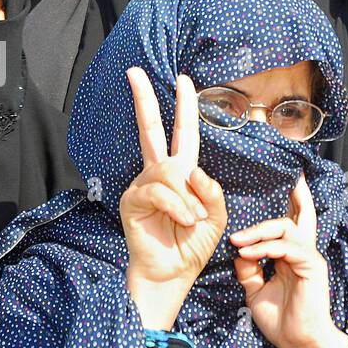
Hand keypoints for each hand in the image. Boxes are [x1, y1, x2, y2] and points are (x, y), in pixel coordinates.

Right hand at [121, 67, 227, 329]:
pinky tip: (183, 222)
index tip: (183, 79)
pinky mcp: (132, 200)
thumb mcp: (215, 215)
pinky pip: (161, 191)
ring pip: (169, 171)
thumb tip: (192, 170)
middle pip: (151, 129)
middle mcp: (159, 175)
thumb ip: (212, 190)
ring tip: (192, 220)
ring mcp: (143, 186)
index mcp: (181, 175)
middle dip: (145, 99)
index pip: (181, 134)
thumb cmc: (192, 246)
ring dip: (188, 198)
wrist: (172, 275)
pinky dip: (178, 207)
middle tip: (136, 72)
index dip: (183, 107)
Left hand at [231, 174, 347, 347]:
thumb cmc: (281, 320)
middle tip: (290, 175)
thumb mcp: (255, 291)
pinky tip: (247, 252)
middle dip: (295, 194)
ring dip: (258, 231)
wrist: (299, 342)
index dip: (291, 203)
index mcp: (292, 257)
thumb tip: (238, 249)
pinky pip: (287, 247)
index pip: (291, 224)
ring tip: (237, 241)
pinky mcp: (312, 265)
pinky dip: (265, 247)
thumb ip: (248, 269)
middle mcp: (303, 252)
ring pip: (286, 227)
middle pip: (300, 215)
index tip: (287, 183)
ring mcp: (309, 257)